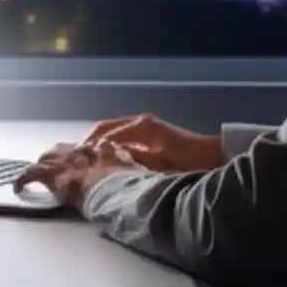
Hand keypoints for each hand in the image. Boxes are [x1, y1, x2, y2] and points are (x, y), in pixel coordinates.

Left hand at [12, 140, 144, 215]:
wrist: (113, 188)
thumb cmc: (129, 184)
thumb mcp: (136, 173)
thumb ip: (132, 169)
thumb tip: (137, 173)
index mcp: (105, 150)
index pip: (92, 148)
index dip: (86, 156)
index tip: (85, 161)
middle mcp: (83, 150)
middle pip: (66, 149)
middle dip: (61, 157)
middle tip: (58, 168)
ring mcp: (66, 160)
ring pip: (48, 157)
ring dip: (44, 166)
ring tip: (39, 175)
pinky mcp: (51, 174)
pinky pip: (31, 173)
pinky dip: (24, 179)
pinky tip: (18, 187)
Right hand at [81, 113, 222, 172]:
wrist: (211, 156)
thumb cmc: (186, 162)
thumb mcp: (157, 165)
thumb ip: (131, 161)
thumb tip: (107, 162)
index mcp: (140, 127)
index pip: (105, 134)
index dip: (90, 148)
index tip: (77, 161)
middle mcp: (139, 121)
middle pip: (104, 128)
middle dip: (89, 142)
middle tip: (76, 159)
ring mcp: (143, 124)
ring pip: (111, 130)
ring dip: (98, 142)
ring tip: (87, 159)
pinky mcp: (147, 131)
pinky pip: (121, 134)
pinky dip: (109, 143)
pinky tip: (105, 157)